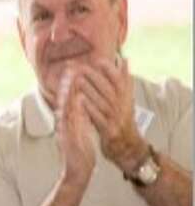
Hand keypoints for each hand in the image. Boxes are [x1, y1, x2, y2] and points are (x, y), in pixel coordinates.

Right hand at [56, 64, 95, 189]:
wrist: (77, 172)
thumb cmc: (80, 153)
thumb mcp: (79, 133)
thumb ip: (79, 120)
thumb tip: (82, 108)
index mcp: (66, 122)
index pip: (67, 100)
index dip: (69, 84)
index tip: (73, 70)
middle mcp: (63, 123)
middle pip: (64, 99)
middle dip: (67, 82)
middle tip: (70, 65)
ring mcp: (65, 128)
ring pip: (66, 106)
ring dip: (68, 90)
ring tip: (72, 75)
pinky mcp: (69, 135)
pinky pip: (72, 119)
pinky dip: (74, 107)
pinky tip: (78, 97)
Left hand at [75, 56, 147, 172]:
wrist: (128, 146)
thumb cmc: (123, 119)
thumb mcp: (127, 99)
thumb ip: (124, 80)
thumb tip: (124, 59)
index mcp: (126, 98)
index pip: (120, 81)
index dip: (111, 71)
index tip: (98, 60)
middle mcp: (122, 107)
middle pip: (109, 90)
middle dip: (95, 77)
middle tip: (81, 67)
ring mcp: (115, 119)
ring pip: (102, 102)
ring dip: (90, 90)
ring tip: (77, 79)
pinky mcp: (108, 131)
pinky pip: (97, 118)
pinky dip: (89, 109)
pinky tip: (79, 101)